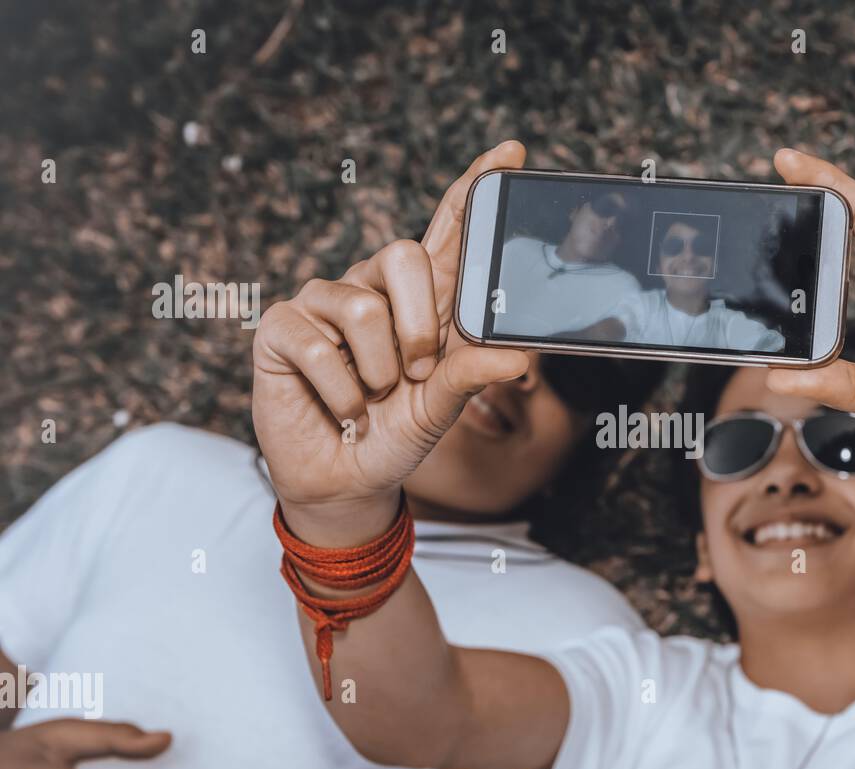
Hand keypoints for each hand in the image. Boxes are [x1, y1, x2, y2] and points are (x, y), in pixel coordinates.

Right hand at [252, 142, 529, 540]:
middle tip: (416, 374)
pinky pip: (319, 345)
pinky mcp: (282, 329)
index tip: (510, 152)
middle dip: (419, 327)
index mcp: (422, 298)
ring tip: (374, 396)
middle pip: (404, 255)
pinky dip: (341, 393)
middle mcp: (372, 287)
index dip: (475, 189)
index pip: (449, 230)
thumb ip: (475, 374)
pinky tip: (343, 409)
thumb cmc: (397, 433)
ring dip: (379, 372)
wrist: (346, 480)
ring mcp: (323, 303)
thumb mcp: (444, 407)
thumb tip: (520, 357)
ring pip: (363, 308)